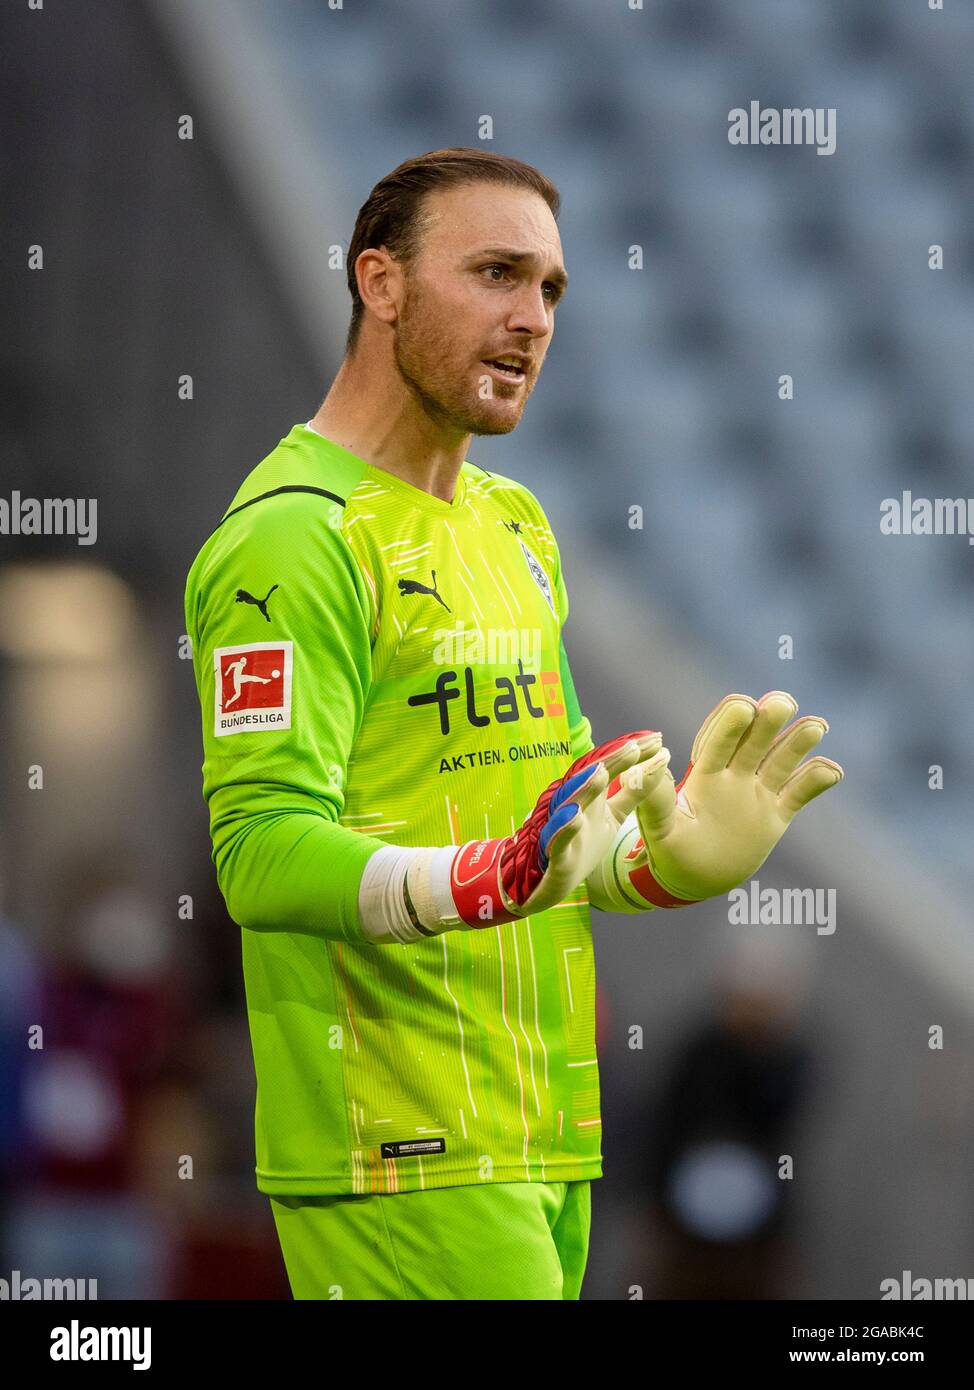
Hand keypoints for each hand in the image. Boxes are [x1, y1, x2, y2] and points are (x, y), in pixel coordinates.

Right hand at [448, 729, 672, 925]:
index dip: (631, 754)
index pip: (610, 767)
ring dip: (584, 787)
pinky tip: (575, 817)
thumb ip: (630, 795)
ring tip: (602, 772)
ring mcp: (561, 828)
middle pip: (589, 777)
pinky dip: (564, 827)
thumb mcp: (611, 819)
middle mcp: (573, 805)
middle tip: (635, 747)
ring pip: (570, 803)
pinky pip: (556, 840)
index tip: (657, 738)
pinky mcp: (553, 855)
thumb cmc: (577, 846)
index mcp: (589, 796)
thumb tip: (655, 769)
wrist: (544, 883)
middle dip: (611, 761)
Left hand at [629, 691, 842, 904]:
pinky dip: (816, 781)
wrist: (694, 877)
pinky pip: (799, 793)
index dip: (730, 724)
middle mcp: (734, 777)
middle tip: (782, 702)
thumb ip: (654, 799)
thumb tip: (643, 769)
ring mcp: (757, 793)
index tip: (744, 706)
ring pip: (781, 761)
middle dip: (768, 722)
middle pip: (754, 742)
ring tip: (816, 725)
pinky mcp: (775, 814)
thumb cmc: (670, 850)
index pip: (719, 742)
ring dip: (798, 743)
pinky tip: (834, 771)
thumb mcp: (659, 827)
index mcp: (705, 775)